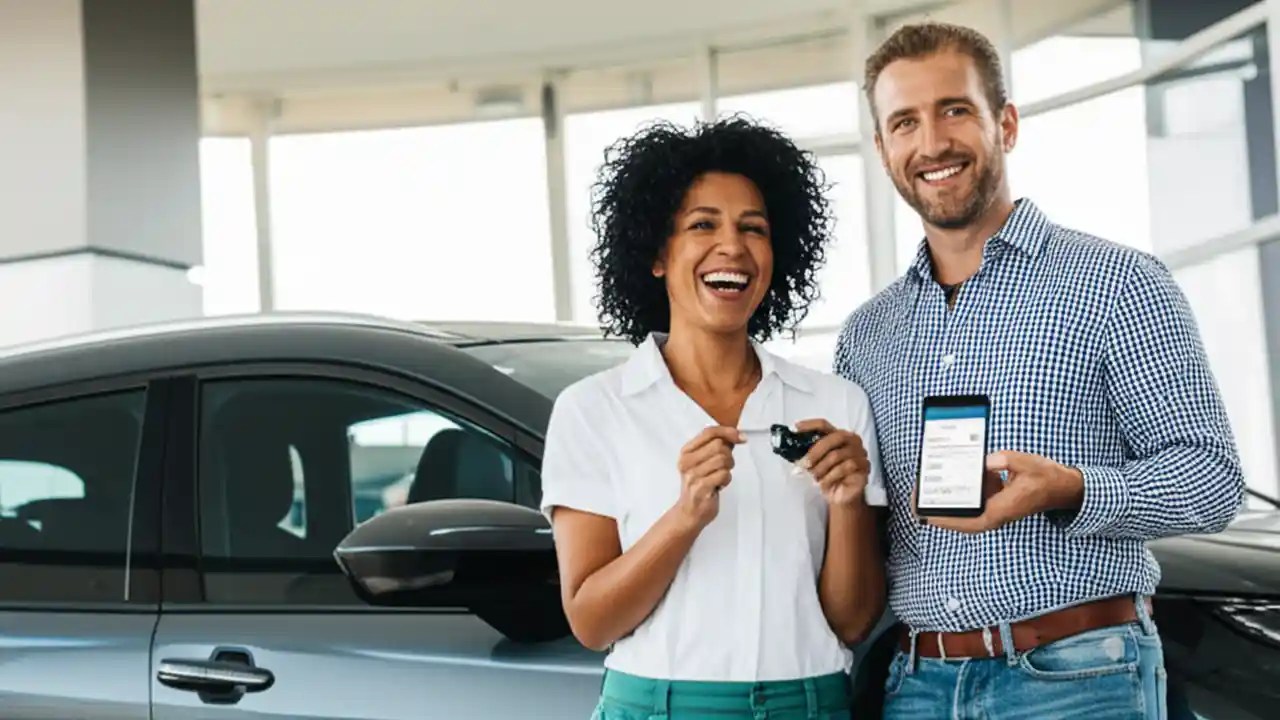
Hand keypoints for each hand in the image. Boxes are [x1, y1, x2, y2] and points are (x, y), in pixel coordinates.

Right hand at [675, 426, 743, 529]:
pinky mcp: (700, 488)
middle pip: (718, 445)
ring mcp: (692, 475)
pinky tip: (719, 485)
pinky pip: (723, 474)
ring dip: (728, 468)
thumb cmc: (699, 486)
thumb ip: (716, 447)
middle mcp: (686, 462)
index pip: (709, 432)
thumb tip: (736, 435)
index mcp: (686, 452)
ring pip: (722, 459)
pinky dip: (726, 479)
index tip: (740, 437)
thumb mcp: (703, 462)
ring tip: (720, 476)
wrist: (689, 512)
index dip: (727, 432)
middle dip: (728, 455)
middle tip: (724, 467)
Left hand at [793, 419, 870, 505]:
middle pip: (834, 437)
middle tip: (804, 464)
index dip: (809, 425)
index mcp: (839, 435)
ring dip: (821, 468)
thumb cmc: (827, 477)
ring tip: (814, 477)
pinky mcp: (864, 468)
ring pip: (837, 455)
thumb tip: (790, 447)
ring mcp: (860, 453)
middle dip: (816, 451)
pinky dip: (830, 476)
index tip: (795, 428)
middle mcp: (852, 440)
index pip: (824, 425)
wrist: (840, 497)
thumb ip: (806, 453)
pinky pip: (845, 468)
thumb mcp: (814, 463)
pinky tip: (823, 483)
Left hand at [921, 451, 1084, 532]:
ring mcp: (994, 511)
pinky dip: (960, 493)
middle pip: (960, 520)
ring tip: (923, 490)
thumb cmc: (1043, 476)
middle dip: (937, 513)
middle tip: (914, 501)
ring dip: (946, 503)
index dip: (945, 520)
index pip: (968, 521)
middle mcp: (995, 515)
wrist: (1061, 486)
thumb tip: (981, 462)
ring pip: (964, 511)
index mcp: (1000, 510)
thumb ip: (1001, 461)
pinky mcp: (994, 504)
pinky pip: (972, 501)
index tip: (925, 516)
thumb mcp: (1023, 462)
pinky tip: (949, 478)